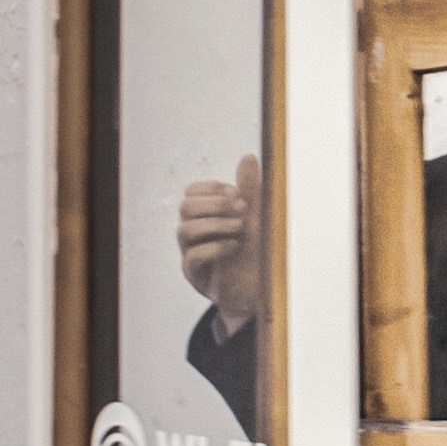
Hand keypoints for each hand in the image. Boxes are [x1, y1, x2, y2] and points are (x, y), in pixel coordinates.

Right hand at [177, 152, 264, 331]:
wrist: (262, 288)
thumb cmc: (257, 250)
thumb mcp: (257, 216)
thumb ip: (251, 190)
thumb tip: (248, 157)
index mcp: (204, 216)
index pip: (192, 192)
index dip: (212, 188)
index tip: (237, 192)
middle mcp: (193, 234)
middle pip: (185, 208)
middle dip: (215, 204)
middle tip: (243, 209)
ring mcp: (191, 254)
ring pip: (184, 230)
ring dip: (216, 224)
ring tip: (242, 227)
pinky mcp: (196, 275)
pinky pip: (193, 257)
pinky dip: (216, 247)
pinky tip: (236, 245)